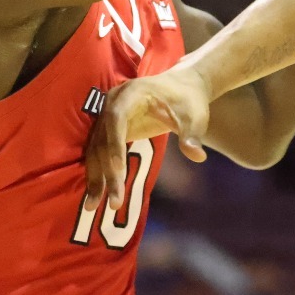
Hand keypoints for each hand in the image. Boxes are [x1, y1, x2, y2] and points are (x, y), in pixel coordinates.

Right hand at [83, 67, 211, 213]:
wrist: (181, 86)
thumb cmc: (189, 100)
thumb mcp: (195, 117)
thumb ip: (192, 136)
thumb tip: (198, 157)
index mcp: (132, 93)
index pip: (116, 119)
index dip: (115, 143)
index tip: (119, 169)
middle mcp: (112, 103)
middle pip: (103, 140)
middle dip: (106, 172)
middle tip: (113, 202)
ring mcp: (106, 116)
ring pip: (95, 150)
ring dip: (96, 178)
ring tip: (95, 207)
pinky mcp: (107, 130)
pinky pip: (98, 153)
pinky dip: (97, 173)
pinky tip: (96, 195)